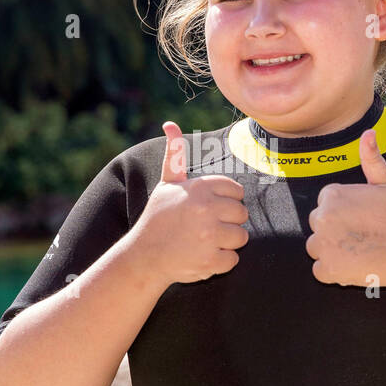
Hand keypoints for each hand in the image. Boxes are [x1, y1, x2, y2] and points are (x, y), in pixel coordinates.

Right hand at [129, 121, 249, 286]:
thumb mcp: (167, 184)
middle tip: (207, 228)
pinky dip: (221, 261)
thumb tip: (170, 124)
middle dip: (229, 222)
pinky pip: (233, 259)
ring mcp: (209, 235)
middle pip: (242, 214)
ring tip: (205, 242)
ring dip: (226, 242)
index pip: (237, 191)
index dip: (226, 201)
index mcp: (199, 187)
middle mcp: (206, 208)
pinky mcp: (210, 260)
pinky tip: (203, 256)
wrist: (143, 256)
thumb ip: (175, 155)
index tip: (210, 209)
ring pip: (241, 237)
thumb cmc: (158, 217)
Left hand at [305, 128, 385, 289]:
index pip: (326, 203)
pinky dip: (334, 272)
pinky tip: (355, 265)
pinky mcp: (327, 270)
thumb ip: (371, 158)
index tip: (364, 218)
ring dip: (333, 251)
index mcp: (332, 195)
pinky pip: (320, 270)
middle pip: (319, 224)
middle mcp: (322, 218)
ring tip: (359, 251)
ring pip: (316, 247)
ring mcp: (323, 246)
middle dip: (336, 230)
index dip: (346, 212)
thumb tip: (368, 132)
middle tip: (364, 236)